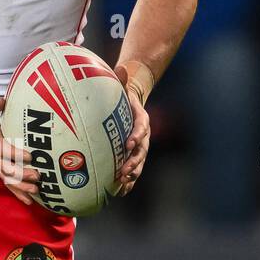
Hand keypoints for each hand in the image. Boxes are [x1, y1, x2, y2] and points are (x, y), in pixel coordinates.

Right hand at [0, 91, 39, 206]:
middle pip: (4, 169)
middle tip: (38, 177)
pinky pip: (5, 181)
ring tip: (35, 192)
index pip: (2, 149)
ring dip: (20, 187)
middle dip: (21, 175)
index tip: (30, 156)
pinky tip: (28, 200)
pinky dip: (16, 191)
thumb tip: (0, 102)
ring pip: (5, 179)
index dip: (15, 154)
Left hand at [113, 65, 149, 195]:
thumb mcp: (123, 83)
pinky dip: (127, 180)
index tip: (129, 144)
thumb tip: (122, 68)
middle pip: (141, 151)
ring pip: (138, 163)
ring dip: (131, 175)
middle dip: (133, 163)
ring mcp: (138, 145)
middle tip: (123, 173)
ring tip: (122, 185)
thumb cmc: (123, 92)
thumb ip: (122, 78)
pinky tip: (118, 192)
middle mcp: (142, 134)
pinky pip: (131, 168)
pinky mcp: (132, 153)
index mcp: (140, 117)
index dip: (136, 136)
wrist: (132, 99)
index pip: (141, 127)